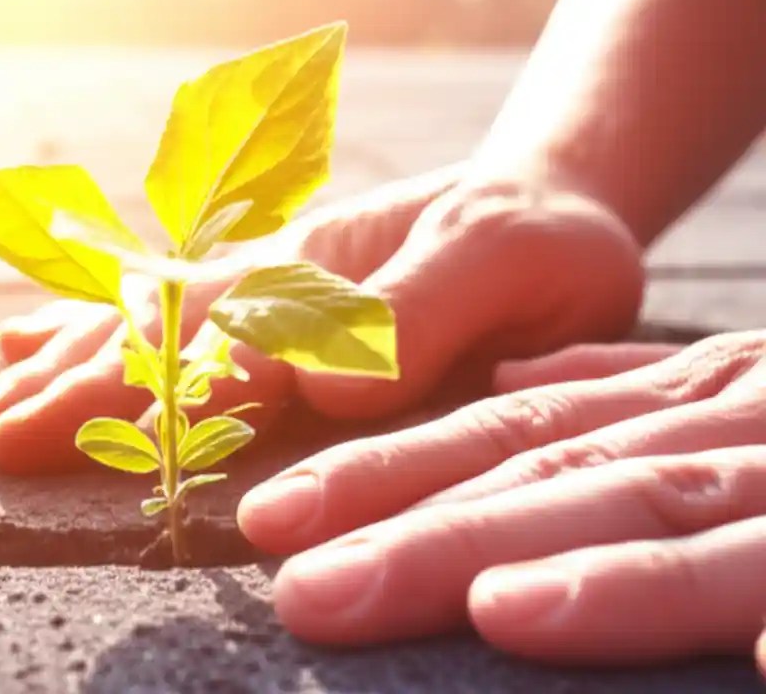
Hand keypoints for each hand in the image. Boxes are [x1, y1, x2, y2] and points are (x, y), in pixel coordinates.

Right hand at [0, 168, 644, 472]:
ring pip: (136, 329)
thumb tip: (326, 386)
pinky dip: (85, 327)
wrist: (547, 197)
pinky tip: (23, 342)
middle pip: (148, 341)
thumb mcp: (511, 266)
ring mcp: (254, 284)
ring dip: (55, 373)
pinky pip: (157, 307)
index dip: (125, 397)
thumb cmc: (540, 244)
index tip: (38, 438)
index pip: (209, 351)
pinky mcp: (256, 292)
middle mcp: (268, 281)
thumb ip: (421, 316)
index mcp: (321, 283)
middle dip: (61, 392)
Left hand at [239, 333, 765, 672]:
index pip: (508, 433)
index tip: (272, 521)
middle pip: (564, 478)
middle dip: (438, 538)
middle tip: (313, 595)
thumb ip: (612, 390)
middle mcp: (729, 424)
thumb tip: (510, 389)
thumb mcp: (720, 381)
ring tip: (494, 611)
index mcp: (678, 397)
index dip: (387, 473)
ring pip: (684, 517)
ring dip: (602, 576)